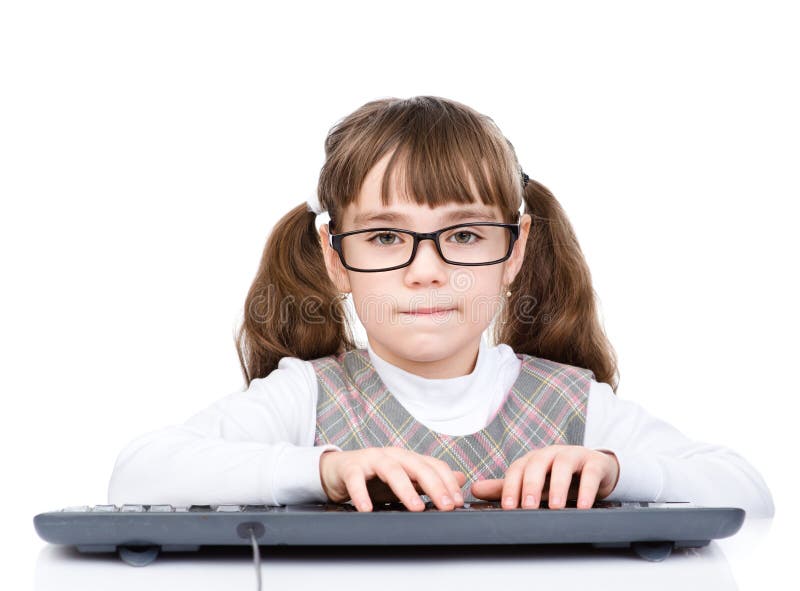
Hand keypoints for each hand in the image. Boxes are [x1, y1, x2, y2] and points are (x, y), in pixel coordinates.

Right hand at [319, 447, 466, 511]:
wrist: (338, 470)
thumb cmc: (373, 477)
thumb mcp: (405, 479)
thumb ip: (430, 480)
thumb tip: (461, 479)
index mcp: (408, 458)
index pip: (433, 466)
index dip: (447, 482)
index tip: (457, 502)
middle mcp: (392, 455)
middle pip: (417, 466)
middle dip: (434, 485)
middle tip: (445, 505)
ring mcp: (371, 459)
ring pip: (392, 470)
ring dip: (405, 489)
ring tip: (416, 507)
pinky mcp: (350, 467)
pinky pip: (356, 479)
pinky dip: (362, 493)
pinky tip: (367, 508)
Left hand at [470, 445, 619, 509]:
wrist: (595, 470)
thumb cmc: (558, 479)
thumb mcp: (534, 485)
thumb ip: (506, 487)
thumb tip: (474, 489)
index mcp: (533, 459)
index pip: (517, 469)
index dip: (510, 486)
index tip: (507, 507)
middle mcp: (551, 454)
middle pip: (537, 463)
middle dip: (531, 484)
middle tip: (528, 506)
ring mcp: (573, 455)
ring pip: (563, 465)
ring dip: (558, 486)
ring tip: (555, 507)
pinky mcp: (595, 462)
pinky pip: (590, 472)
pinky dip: (587, 488)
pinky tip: (583, 505)